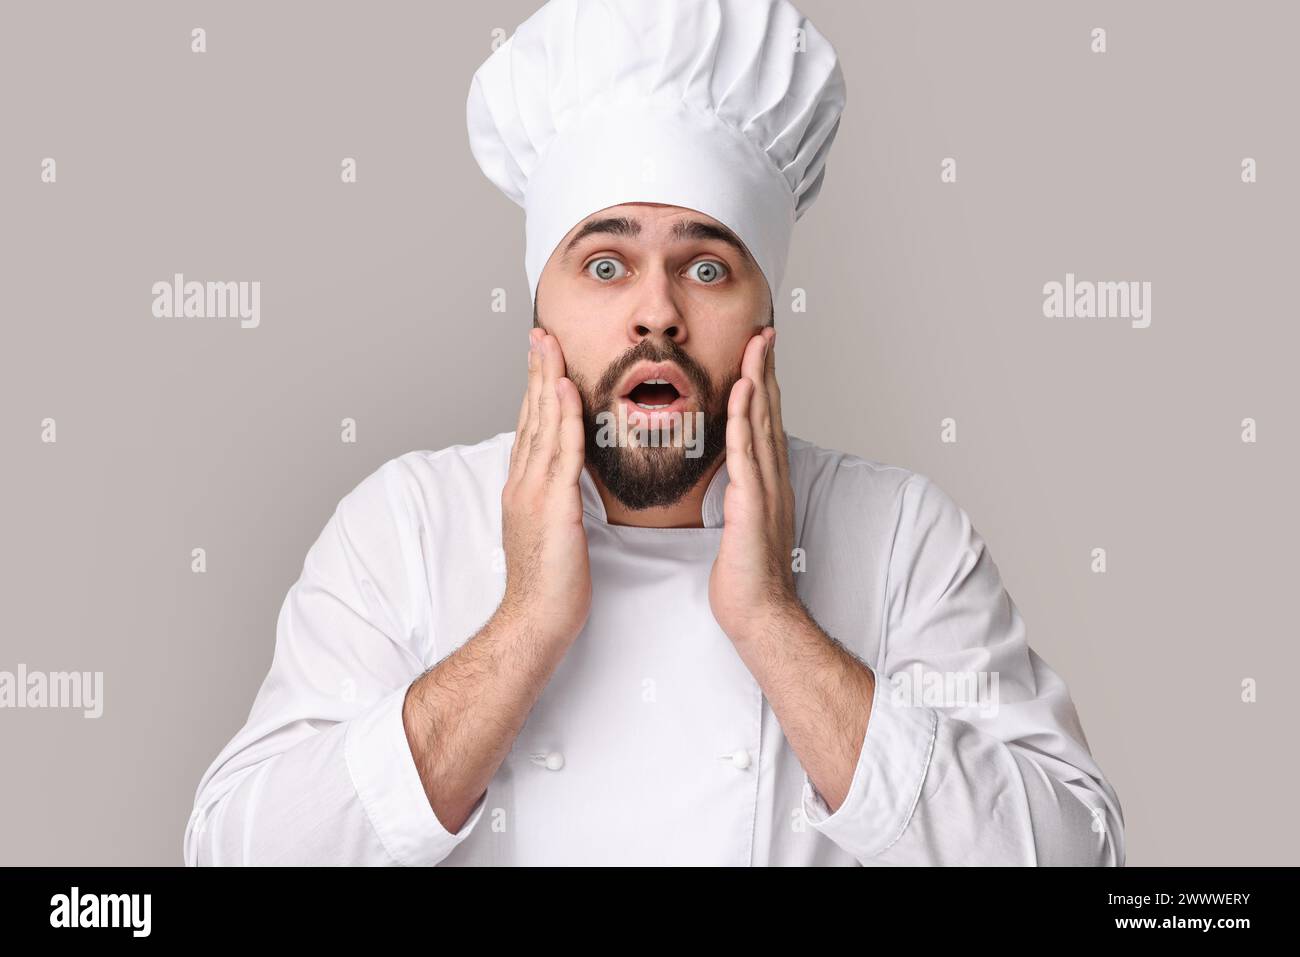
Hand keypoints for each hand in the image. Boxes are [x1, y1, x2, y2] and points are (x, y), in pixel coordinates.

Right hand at [497, 329, 591, 646]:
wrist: (534, 621)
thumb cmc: (547, 588)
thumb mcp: (549, 534)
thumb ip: (552, 504)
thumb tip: (563, 486)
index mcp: (521, 490)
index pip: (530, 429)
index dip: (535, 391)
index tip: (541, 360)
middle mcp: (522, 484)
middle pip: (530, 417)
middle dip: (536, 372)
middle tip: (540, 334)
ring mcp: (534, 493)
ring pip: (542, 425)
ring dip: (547, 381)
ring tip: (550, 344)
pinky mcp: (553, 506)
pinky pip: (561, 453)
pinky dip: (563, 418)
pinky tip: (565, 389)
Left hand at [708, 327, 801, 642]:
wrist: (761, 613)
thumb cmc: (747, 578)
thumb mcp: (743, 527)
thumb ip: (742, 498)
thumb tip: (734, 481)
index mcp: (768, 483)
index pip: (765, 423)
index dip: (763, 385)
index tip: (757, 353)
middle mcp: (773, 478)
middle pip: (770, 412)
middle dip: (766, 369)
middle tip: (763, 330)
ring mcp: (766, 488)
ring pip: (762, 422)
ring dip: (759, 379)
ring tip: (757, 343)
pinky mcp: (752, 502)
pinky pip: (746, 451)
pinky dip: (744, 416)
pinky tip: (741, 389)